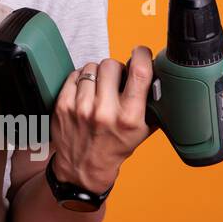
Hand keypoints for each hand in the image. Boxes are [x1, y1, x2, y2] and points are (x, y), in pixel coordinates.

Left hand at [49, 46, 156, 193]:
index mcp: (129, 118)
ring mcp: (80, 108)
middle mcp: (104, 112)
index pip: (139, 73)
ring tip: (99, 88)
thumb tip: (160, 75)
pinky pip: (74, 75)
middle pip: (111, 65)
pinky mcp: (62, 105)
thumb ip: (152, 104)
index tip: (141, 53)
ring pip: (90, 68)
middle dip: (115, 69)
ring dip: (97, 74)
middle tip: (116, 80)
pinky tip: (85, 92)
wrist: (83, 168)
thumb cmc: (114, 147)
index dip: (141, 56)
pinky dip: (80, 79)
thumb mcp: (142, 130)